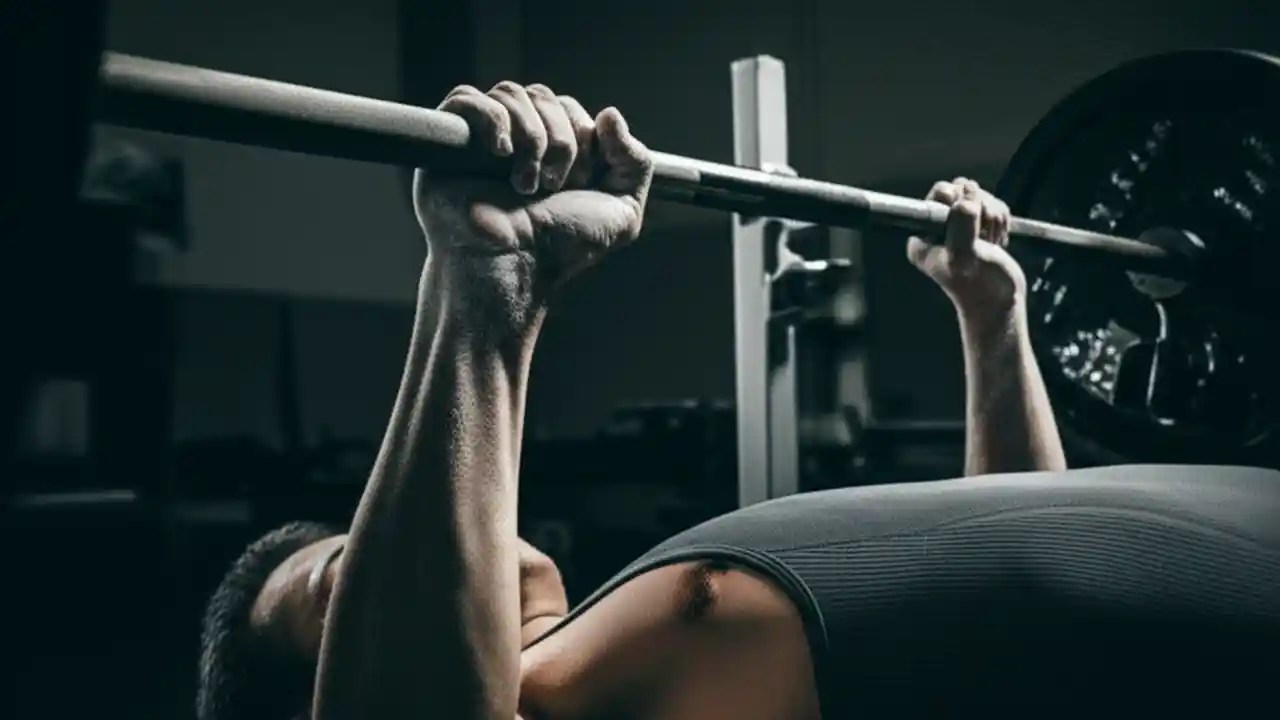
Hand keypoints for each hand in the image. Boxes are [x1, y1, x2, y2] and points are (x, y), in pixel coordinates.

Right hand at [413, 81, 652, 292]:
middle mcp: (518, 140)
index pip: (569, 106)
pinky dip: (490, 118)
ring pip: (509, 93)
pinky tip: (501, 152)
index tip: (581, 182)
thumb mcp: (622, 213)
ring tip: (527, 184)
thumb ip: (635, 163)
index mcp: (554, 149)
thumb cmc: (562, 248)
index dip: (582, 135)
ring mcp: (482, 141)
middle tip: (555, 186)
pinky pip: (465, 99)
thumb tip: (610, 113)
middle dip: (560, 139)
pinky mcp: (447, 145)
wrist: (517, 268)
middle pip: (542, 95)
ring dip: (530, 136)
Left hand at [906, 178, 1025, 316]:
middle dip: (980, 206)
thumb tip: (966, 201)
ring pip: (980, 196)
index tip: (971, 216)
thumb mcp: (965, 257)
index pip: (939, 194)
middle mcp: (937, 228)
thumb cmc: (978, 286)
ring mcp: (959, 226)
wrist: (1000, 302)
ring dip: (993, 215)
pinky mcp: (979, 227)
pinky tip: (998, 240)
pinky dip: (1001, 219)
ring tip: (991, 241)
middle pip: (962, 190)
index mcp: (923, 235)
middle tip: (984, 232)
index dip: (959, 198)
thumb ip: (961, 227)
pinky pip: (994, 205)